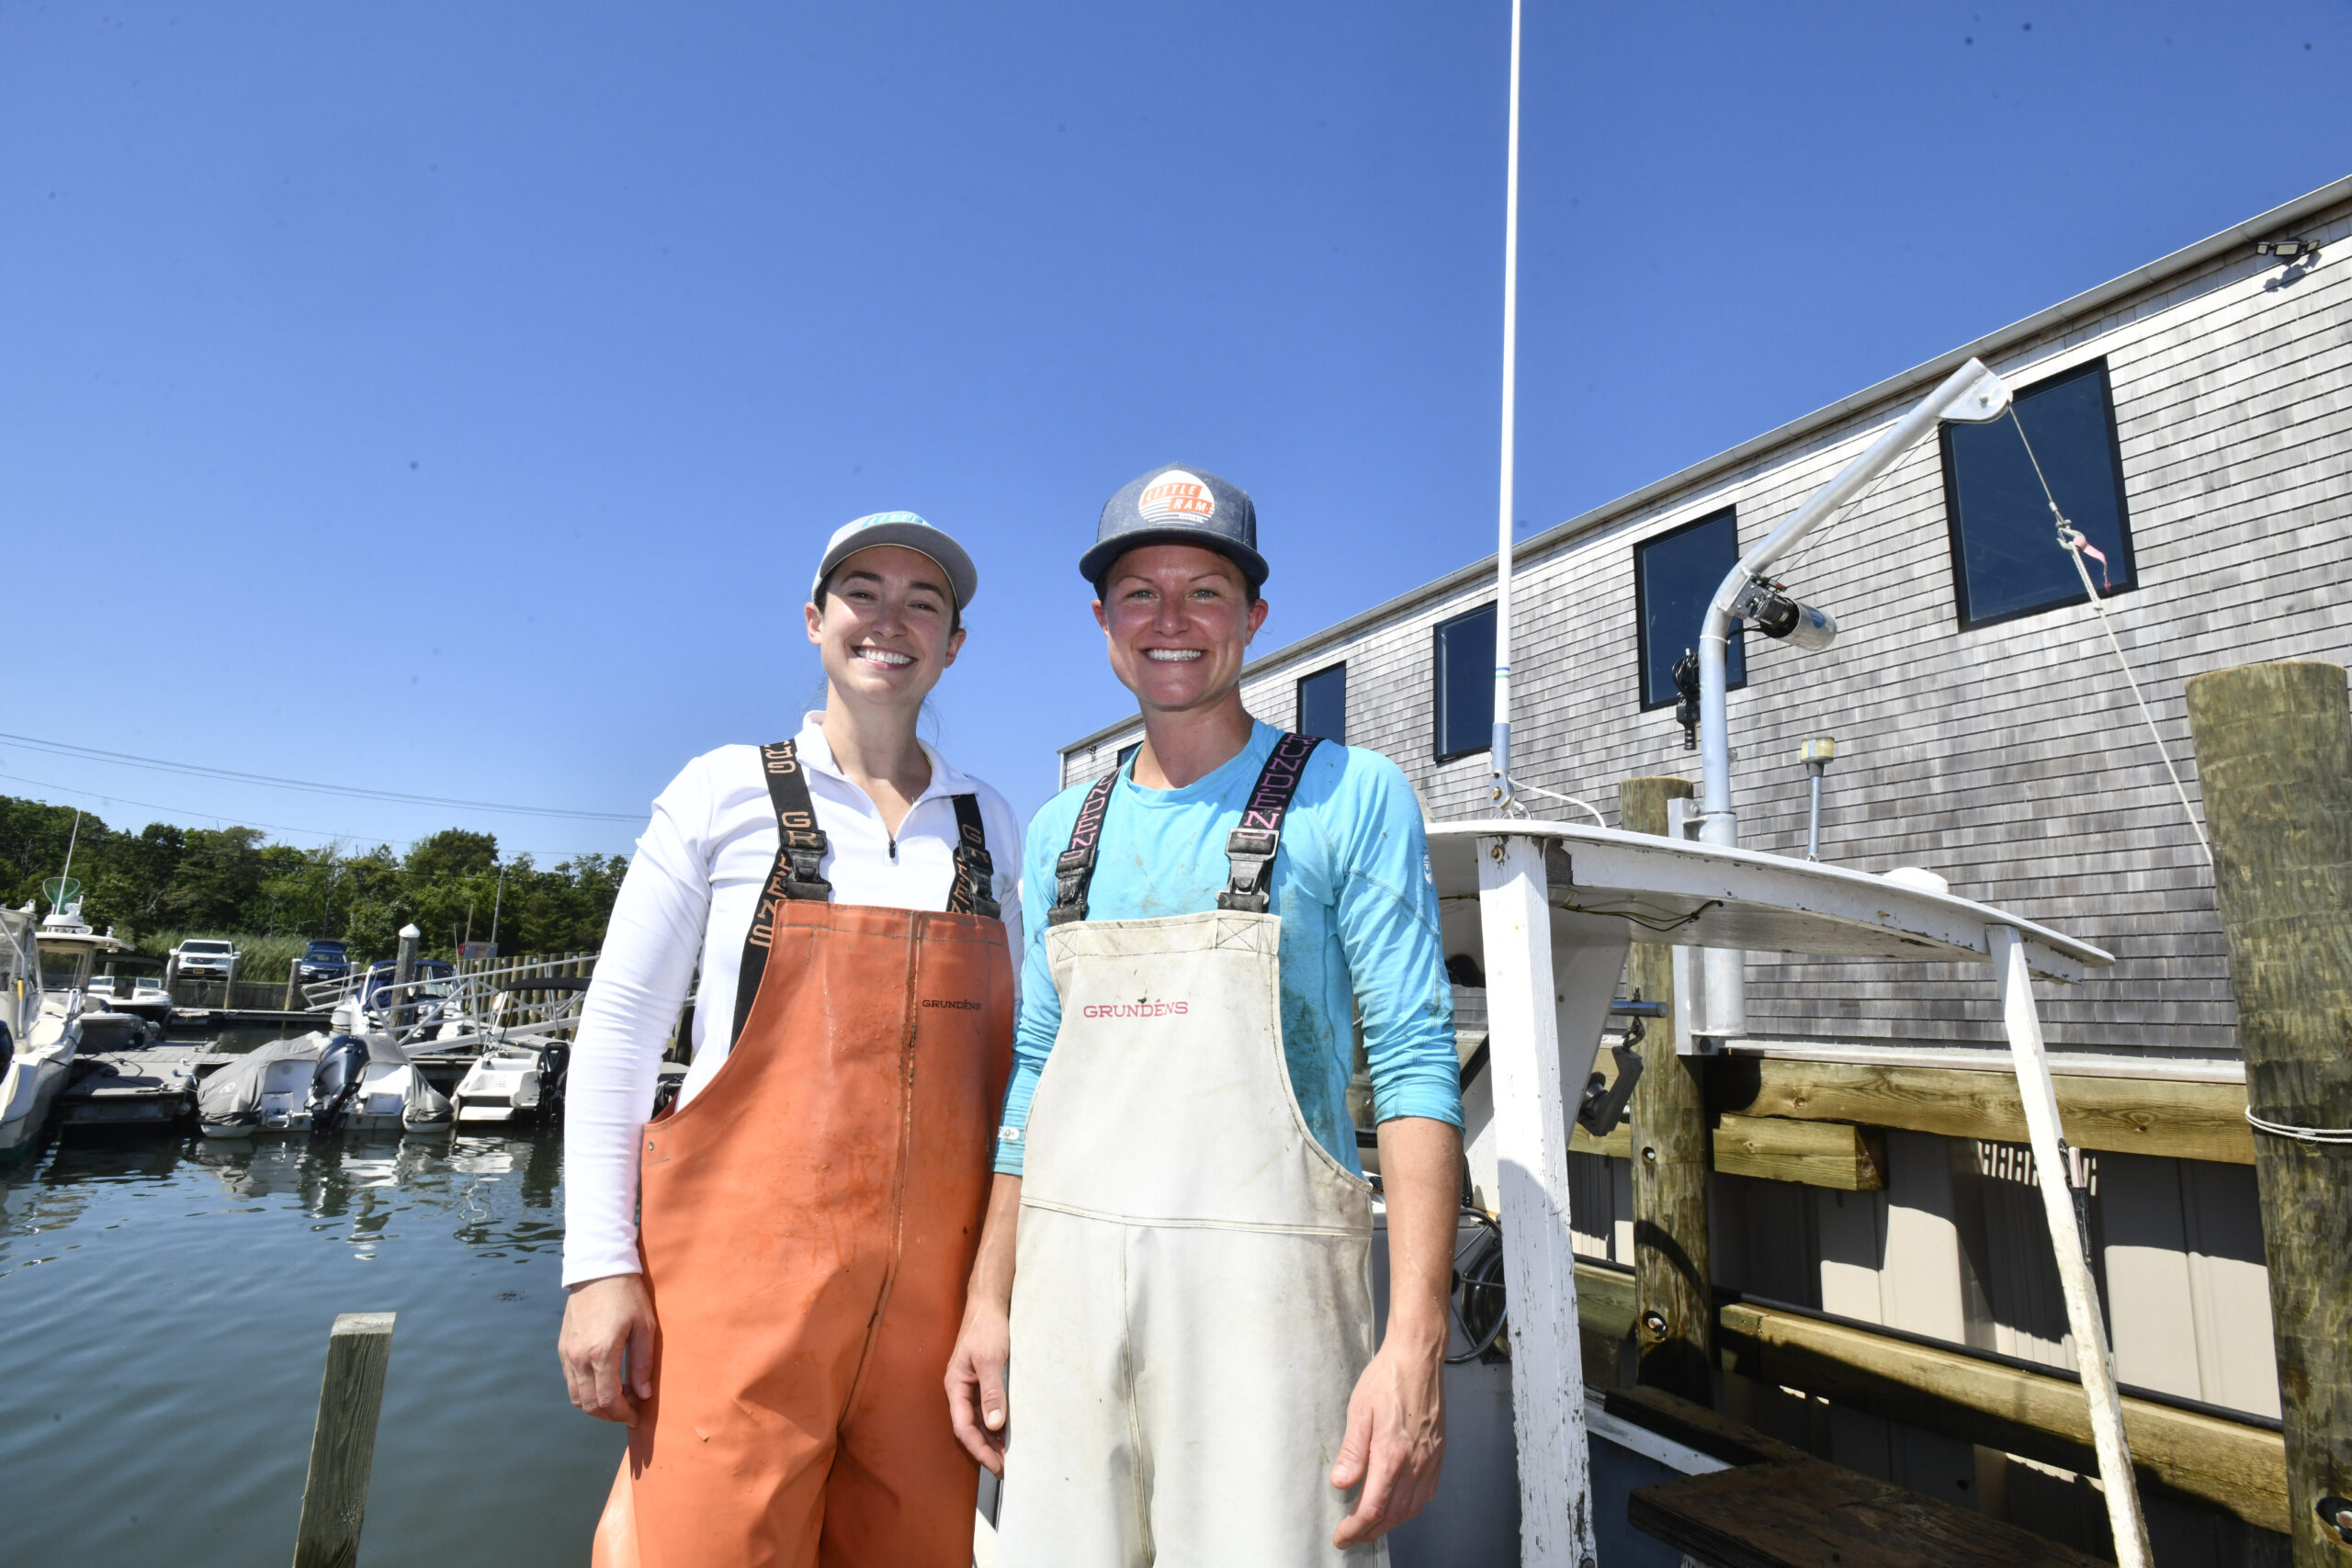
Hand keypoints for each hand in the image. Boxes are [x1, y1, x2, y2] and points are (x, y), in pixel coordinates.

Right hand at [560, 1273, 655, 1424]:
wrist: (598, 1270)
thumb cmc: (628, 1296)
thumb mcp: (645, 1326)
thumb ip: (643, 1363)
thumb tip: (643, 1395)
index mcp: (601, 1352)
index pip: (608, 1400)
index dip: (623, 1415)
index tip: (636, 1417)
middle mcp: (579, 1357)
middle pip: (590, 1405)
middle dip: (611, 1415)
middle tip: (629, 1410)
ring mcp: (567, 1353)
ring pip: (577, 1397)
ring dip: (596, 1406)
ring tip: (618, 1398)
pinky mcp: (562, 1348)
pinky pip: (570, 1381)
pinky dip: (585, 1392)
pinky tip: (603, 1382)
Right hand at [945, 1295, 1011, 1474]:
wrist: (988, 1304)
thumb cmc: (986, 1328)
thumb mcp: (991, 1360)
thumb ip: (992, 1392)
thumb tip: (993, 1425)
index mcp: (955, 1386)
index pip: (963, 1427)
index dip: (979, 1449)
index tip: (996, 1464)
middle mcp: (960, 1389)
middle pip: (969, 1428)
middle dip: (984, 1450)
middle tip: (1004, 1468)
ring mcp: (970, 1386)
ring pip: (977, 1421)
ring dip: (990, 1439)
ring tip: (1006, 1457)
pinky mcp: (981, 1381)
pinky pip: (985, 1409)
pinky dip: (995, 1424)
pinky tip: (1006, 1432)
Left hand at [1329, 1323, 1446, 1547]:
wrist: (1418, 1358)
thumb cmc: (1388, 1378)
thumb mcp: (1359, 1411)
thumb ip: (1352, 1452)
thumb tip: (1342, 1483)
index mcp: (1392, 1454)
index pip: (1373, 1507)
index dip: (1356, 1528)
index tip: (1342, 1536)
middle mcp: (1415, 1463)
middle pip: (1393, 1514)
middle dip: (1370, 1531)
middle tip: (1352, 1537)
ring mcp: (1430, 1460)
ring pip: (1411, 1508)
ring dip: (1390, 1523)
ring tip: (1372, 1526)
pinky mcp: (1438, 1453)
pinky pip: (1426, 1493)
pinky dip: (1410, 1508)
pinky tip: (1399, 1506)